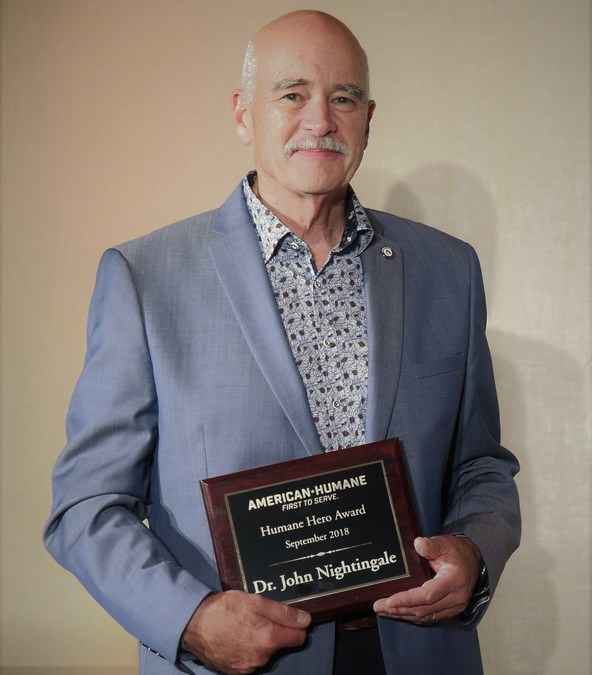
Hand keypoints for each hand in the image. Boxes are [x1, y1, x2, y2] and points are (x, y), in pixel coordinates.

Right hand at [181, 590, 310, 673]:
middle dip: (273, 630)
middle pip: (279, 643)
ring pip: (264, 651)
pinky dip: (247, 648)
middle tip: (256, 616)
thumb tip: (305, 620)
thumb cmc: (223, 609)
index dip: (295, 625)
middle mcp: (261, 658)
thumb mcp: (256, 601)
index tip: (286, 617)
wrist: (193, 624)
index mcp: (268, 639)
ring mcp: (248, 667)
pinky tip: (236, 636)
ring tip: (243, 625)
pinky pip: (251, 658)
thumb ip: (283, 613)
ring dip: (259, 639)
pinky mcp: (236, 671)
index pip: (298, 637)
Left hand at [373, 535, 480, 623]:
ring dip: (403, 614)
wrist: (472, 562)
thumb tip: (418, 544)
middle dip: (399, 609)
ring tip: (383, 611)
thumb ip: (431, 544)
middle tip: (378, 606)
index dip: (408, 599)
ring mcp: (453, 607)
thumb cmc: (456, 552)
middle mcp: (455, 598)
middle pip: (423, 609)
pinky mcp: (449, 611)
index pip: (428, 595)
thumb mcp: (444, 543)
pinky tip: (398, 613)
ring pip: (425, 616)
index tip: (390, 600)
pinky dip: (412, 616)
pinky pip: (428, 617)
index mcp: (454, 581)